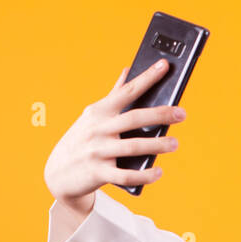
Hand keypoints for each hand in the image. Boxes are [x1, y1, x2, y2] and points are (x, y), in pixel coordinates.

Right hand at [43, 56, 186, 210]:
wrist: (58, 173)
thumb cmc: (82, 139)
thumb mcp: (93, 116)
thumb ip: (114, 95)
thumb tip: (128, 70)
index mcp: (99, 111)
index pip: (127, 91)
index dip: (147, 78)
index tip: (165, 65)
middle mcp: (98, 129)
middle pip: (134, 118)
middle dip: (160, 114)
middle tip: (181, 113)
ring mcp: (97, 151)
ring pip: (132, 147)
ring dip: (156, 145)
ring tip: (174, 143)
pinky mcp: (98, 173)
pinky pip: (125, 175)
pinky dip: (144, 175)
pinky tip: (158, 172)